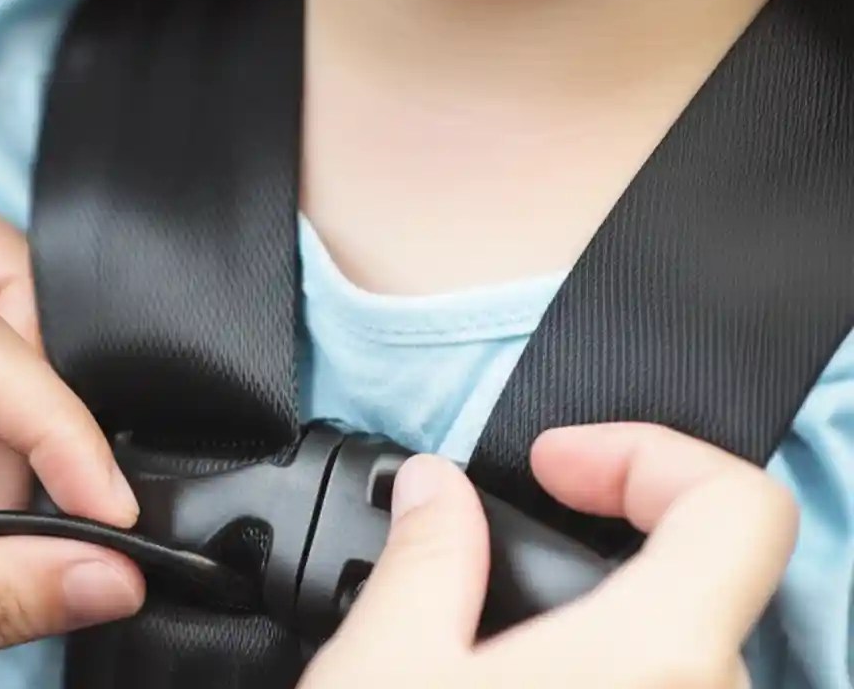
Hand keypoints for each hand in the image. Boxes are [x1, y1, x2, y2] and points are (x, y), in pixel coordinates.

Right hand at [301, 424, 796, 688]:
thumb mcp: (385, 666)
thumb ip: (424, 556)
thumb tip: (432, 491)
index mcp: (653, 657)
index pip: (736, 506)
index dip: (646, 453)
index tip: (555, 465)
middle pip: (706, 571)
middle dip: (610, 525)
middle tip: (513, 525)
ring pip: (683, 643)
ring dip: (604, 603)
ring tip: (499, 613)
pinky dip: (606, 663)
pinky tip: (514, 676)